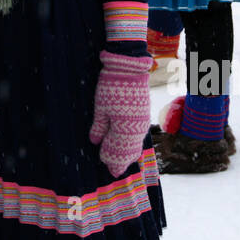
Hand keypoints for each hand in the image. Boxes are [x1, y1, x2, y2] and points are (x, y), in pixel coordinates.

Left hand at [88, 52, 151, 177]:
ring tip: (122, 161)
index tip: (108, 168)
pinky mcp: (144, 114)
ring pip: (136, 144)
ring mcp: (142, 122)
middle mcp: (136, 129)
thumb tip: (95, 142)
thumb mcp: (100, 107)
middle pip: (130, 151)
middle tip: (114, 170)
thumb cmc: (112, 87)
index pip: (119, 152)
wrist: (129, 69)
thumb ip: (99, 126)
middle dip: (121, 161)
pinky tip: (129, 144)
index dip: (113, 161)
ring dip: (128, 153)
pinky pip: (139, 135)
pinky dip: (133, 143)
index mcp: (124, 129)